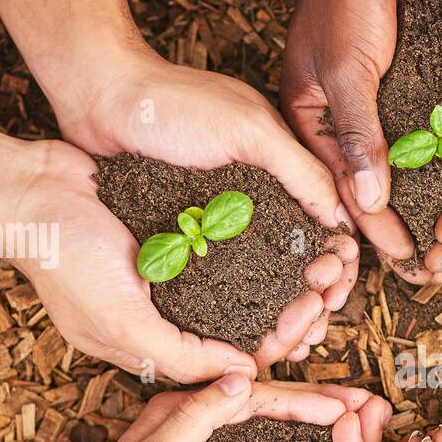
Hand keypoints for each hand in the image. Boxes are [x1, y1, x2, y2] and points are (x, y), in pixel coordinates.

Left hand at [51, 48, 358, 365]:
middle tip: (311, 329)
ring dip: (279, 310)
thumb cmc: (175, 104)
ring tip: (286, 343)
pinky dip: (235, 304)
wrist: (100, 99)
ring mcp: (221, 217)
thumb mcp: (249, 130)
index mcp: (282, 170)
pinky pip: (219, 274)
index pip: (327, 225)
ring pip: (262, 275)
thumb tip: (341, 220)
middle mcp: (257, 198)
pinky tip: (242, 332)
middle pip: (299, 258)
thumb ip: (298, 170)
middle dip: (313, 297)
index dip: (337, 263)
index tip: (333, 293)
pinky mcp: (187, 231)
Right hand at [280, 0, 428, 272]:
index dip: (375, 229)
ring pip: (400, 170)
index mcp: (311, 120)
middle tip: (435, 265)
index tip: (406, 260)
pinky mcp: (403, 89)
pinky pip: (423, 139)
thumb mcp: (345, 67)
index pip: (343, 190)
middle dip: (402, 227)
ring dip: (425, 203)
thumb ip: (357, 134)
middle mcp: (342, 120)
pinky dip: (441, 165)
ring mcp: (373, 106)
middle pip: (373, 189)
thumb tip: (367, 201)